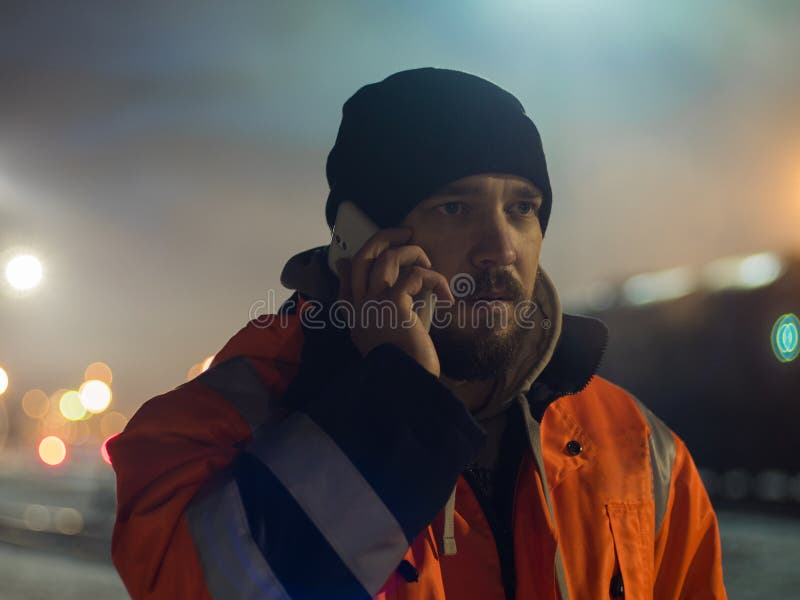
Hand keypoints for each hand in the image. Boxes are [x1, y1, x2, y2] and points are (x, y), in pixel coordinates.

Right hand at [337, 228, 452, 377]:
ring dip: (414, 253)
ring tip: (429, 265)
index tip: (380, 252)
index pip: (347, 273)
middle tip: (406, 233)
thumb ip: (386, 308)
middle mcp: (359, 304)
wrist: (405, 382)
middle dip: (385, 237)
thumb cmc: (402, 361)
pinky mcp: (395, 302)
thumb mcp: (389, 333)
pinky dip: (436, 280)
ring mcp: (374, 301)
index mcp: (354, 313)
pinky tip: (447, 296)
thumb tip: (394, 287)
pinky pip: (417, 275)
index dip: (361, 256)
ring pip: (389, 257)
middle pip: (363, 255)